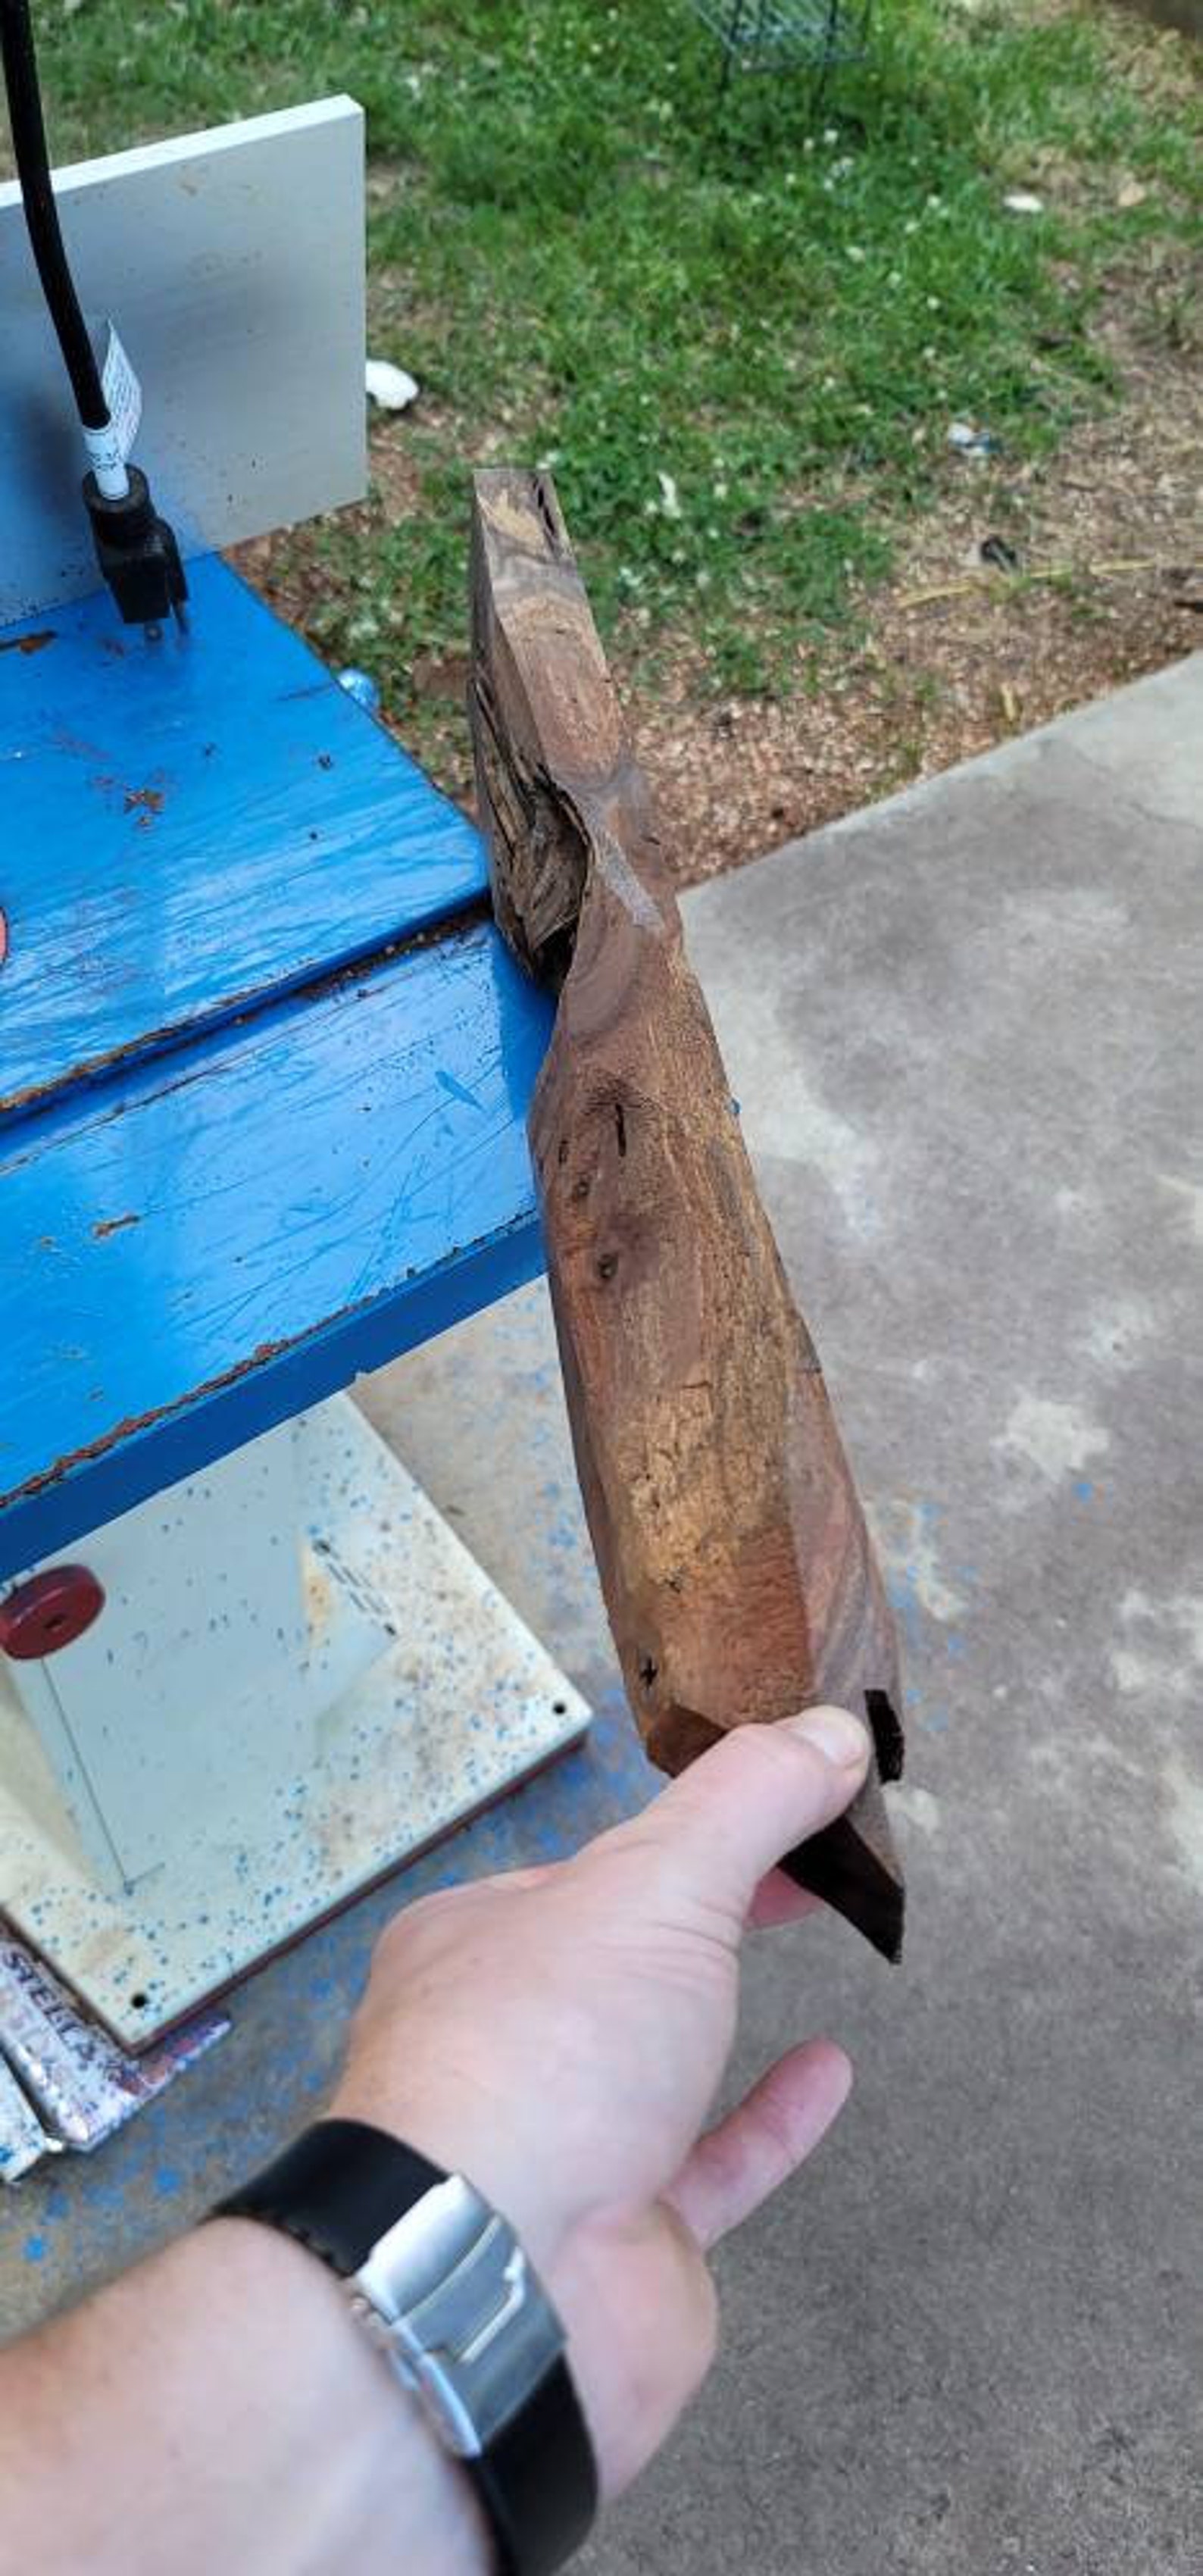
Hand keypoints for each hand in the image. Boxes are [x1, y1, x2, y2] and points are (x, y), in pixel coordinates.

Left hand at [331, 1703, 869, 2500]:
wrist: (500, 2283)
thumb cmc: (544, 2053)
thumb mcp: (658, 1881)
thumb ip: (751, 1802)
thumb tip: (830, 1730)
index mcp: (478, 1943)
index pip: (592, 1867)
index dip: (689, 1829)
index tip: (782, 1798)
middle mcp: (506, 2042)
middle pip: (620, 1960)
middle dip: (706, 1912)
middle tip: (803, 1865)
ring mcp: (563, 2149)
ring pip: (657, 2066)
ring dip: (727, 2011)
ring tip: (808, 1942)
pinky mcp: (627, 2243)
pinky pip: (711, 2168)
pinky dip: (771, 2119)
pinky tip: (829, 2069)